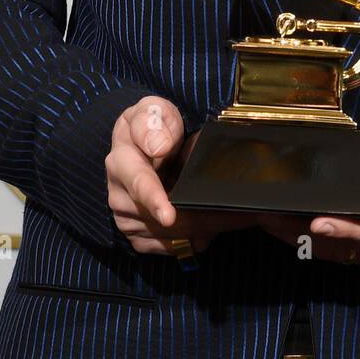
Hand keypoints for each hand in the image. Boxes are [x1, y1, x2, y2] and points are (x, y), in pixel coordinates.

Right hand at [105, 97, 255, 255]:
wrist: (146, 144)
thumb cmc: (154, 125)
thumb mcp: (154, 111)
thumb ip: (153, 122)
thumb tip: (157, 147)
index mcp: (121, 161)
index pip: (139, 183)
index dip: (155, 200)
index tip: (169, 215)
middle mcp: (118, 194)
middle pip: (161, 218)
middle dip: (200, 217)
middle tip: (240, 215)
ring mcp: (126, 218)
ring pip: (170, 235)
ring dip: (203, 229)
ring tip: (236, 216)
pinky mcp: (138, 236)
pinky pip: (170, 247)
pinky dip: (195, 239)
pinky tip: (214, 226)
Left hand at [255, 132, 359, 268]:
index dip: (345, 230)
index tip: (318, 223)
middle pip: (350, 246)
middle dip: (311, 235)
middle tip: (279, 220)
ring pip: (337, 252)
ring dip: (302, 240)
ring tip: (273, 221)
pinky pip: (334, 253)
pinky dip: (307, 243)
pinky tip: (283, 229)